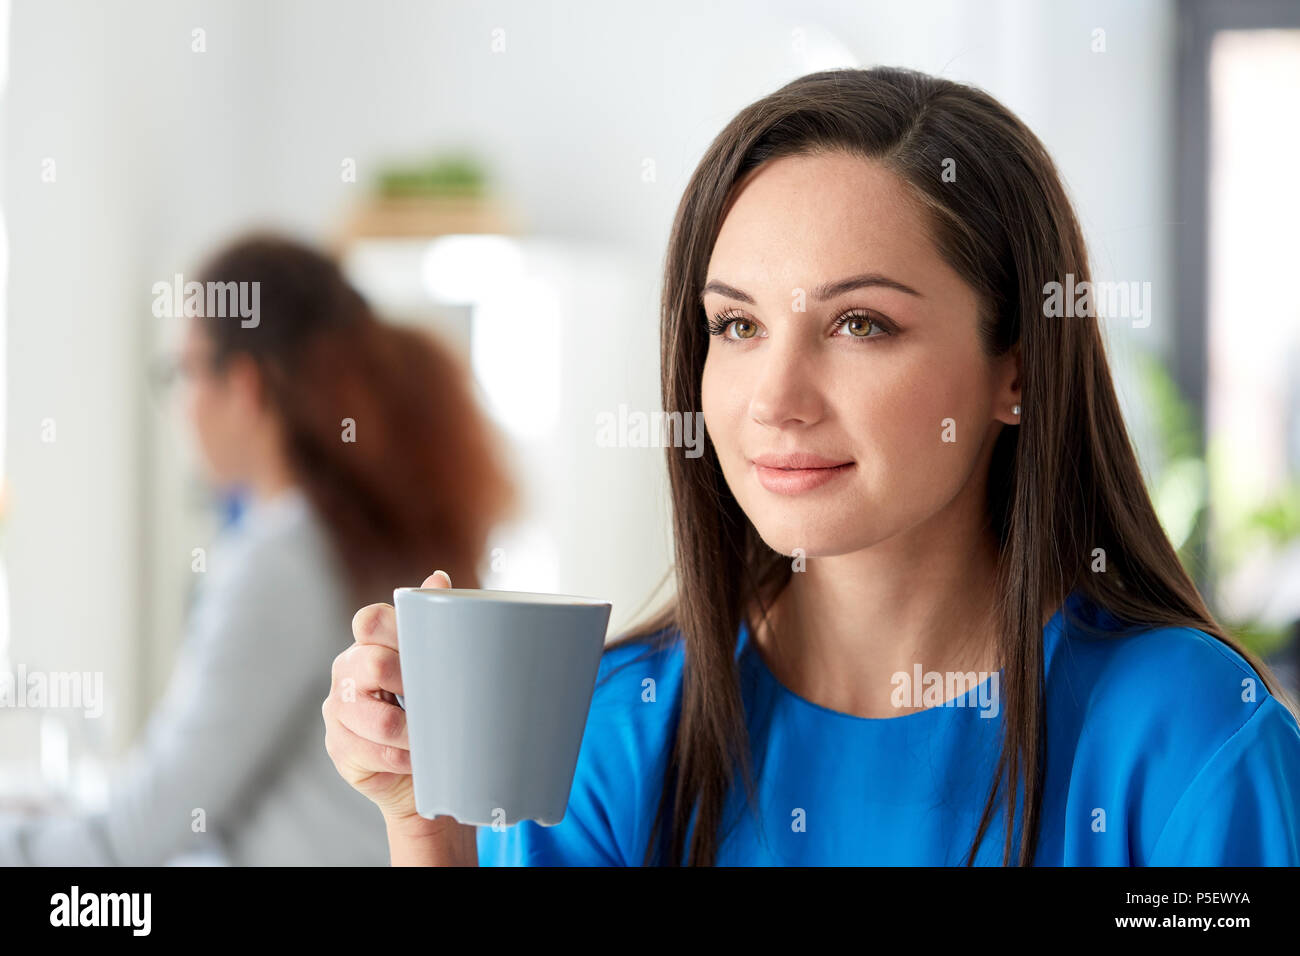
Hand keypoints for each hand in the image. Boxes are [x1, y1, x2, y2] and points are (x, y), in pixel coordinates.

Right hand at [322, 569, 477, 864]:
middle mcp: (347, 670)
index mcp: (369, 642)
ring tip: (437, 736)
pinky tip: (421, 759)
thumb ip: (435, 620)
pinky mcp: (339, 748)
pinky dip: (406, 759)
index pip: (371, 620)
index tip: (428, 647)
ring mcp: (338, 709)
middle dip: (413, 683)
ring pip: (378, 719)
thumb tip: (438, 577)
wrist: (420, 764)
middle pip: (374, 664)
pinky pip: (376, 753)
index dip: (396, 628)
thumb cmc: (429, 703)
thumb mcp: (435, 662)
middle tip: (444, 699)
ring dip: (415, 732)